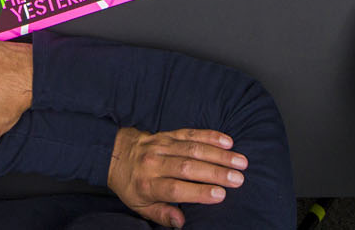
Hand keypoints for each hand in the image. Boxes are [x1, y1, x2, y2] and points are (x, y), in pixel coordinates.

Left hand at [107, 127, 248, 228]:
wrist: (113, 153)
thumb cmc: (131, 184)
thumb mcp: (139, 206)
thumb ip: (161, 215)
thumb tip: (181, 222)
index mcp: (148, 185)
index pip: (176, 189)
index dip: (198, 192)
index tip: (221, 195)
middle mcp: (155, 163)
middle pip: (188, 167)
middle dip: (216, 173)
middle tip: (238, 179)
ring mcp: (162, 146)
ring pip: (193, 149)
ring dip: (219, 155)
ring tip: (240, 162)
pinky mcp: (168, 134)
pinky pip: (190, 133)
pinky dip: (210, 136)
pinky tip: (227, 141)